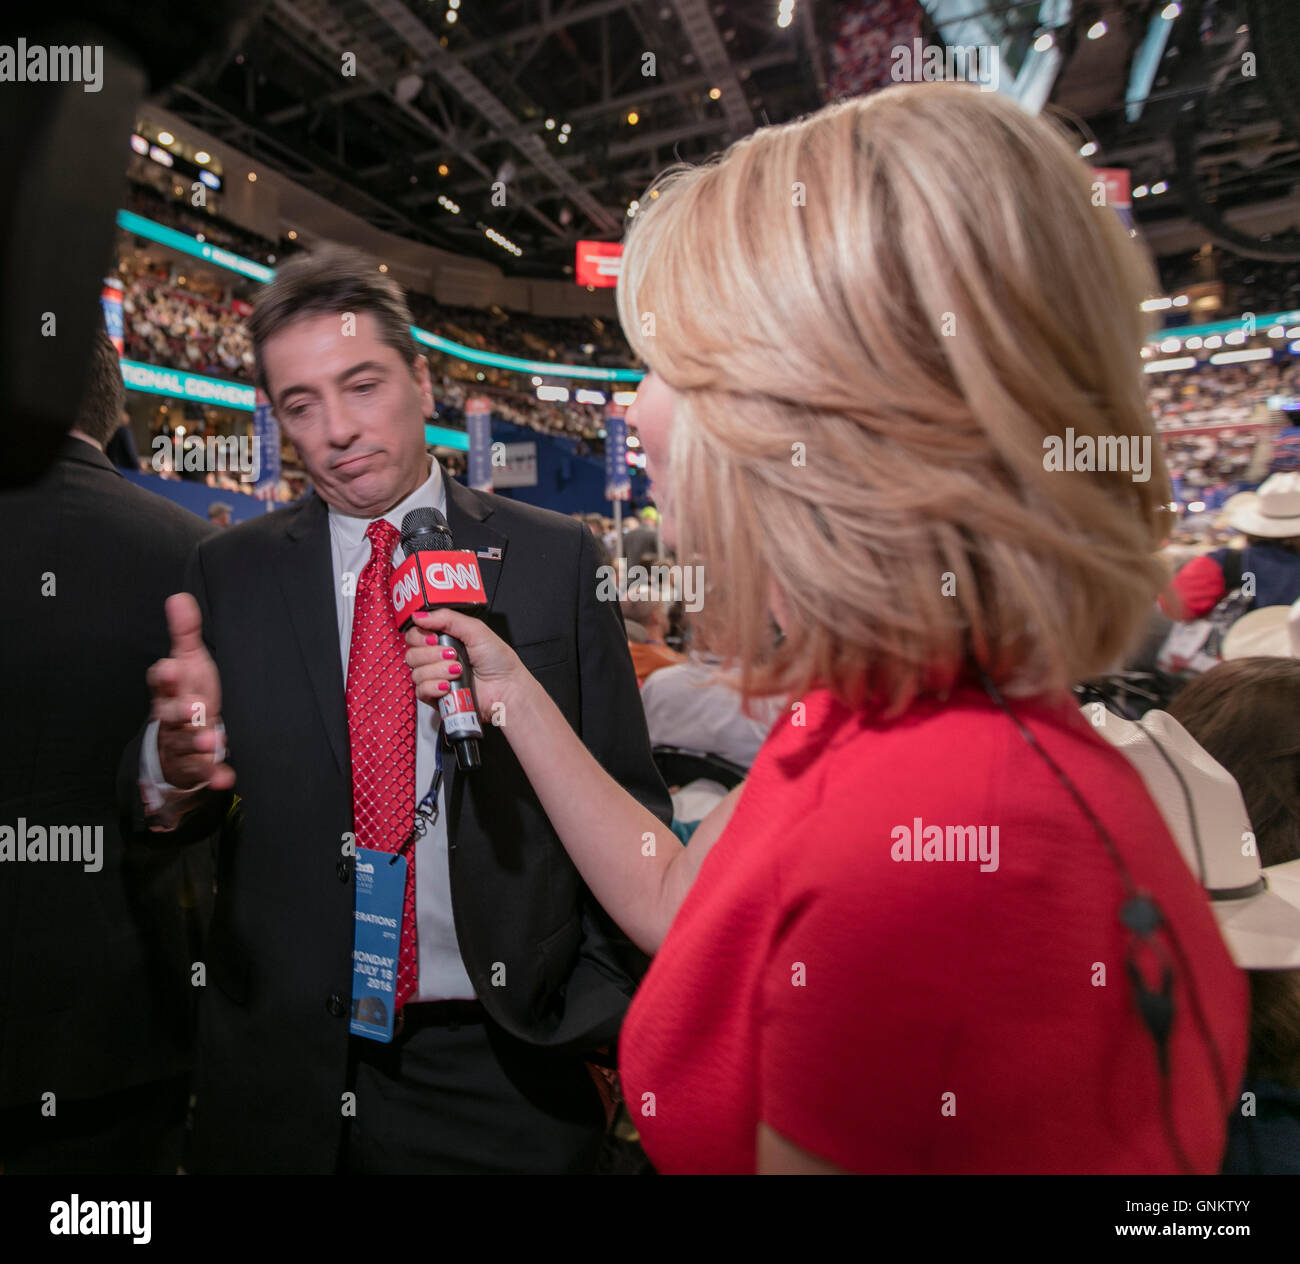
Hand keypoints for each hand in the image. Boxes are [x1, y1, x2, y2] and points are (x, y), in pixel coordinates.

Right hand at [147, 592, 234, 790]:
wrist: (182, 737)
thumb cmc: (187, 693)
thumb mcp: (188, 662)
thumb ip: (185, 633)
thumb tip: (179, 598)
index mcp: (170, 691)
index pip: (161, 681)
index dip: (165, 676)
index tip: (172, 669)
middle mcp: (170, 717)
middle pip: (168, 715)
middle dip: (179, 712)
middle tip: (194, 708)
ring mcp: (179, 742)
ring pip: (183, 744)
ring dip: (197, 743)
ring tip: (213, 743)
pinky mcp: (192, 765)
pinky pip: (200, 772)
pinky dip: (212, 774)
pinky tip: (225, 776)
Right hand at [404, 608, 529, 717]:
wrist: (506, 688)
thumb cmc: (498, 661)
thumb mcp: (475, 630)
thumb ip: (446, 618)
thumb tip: (419, 616)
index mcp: (445, 640)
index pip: (415, 634)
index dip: (420, 636)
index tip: (434, 638)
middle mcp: (437, 658)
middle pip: (412, 653)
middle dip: (432, 654)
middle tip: (452, 654)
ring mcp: (436, 678)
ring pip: (417, 672)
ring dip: (438, 670)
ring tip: (458, 671)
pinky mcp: (437, 697)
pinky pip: (421, 691)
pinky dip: (434, 687)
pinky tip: (449, 685)